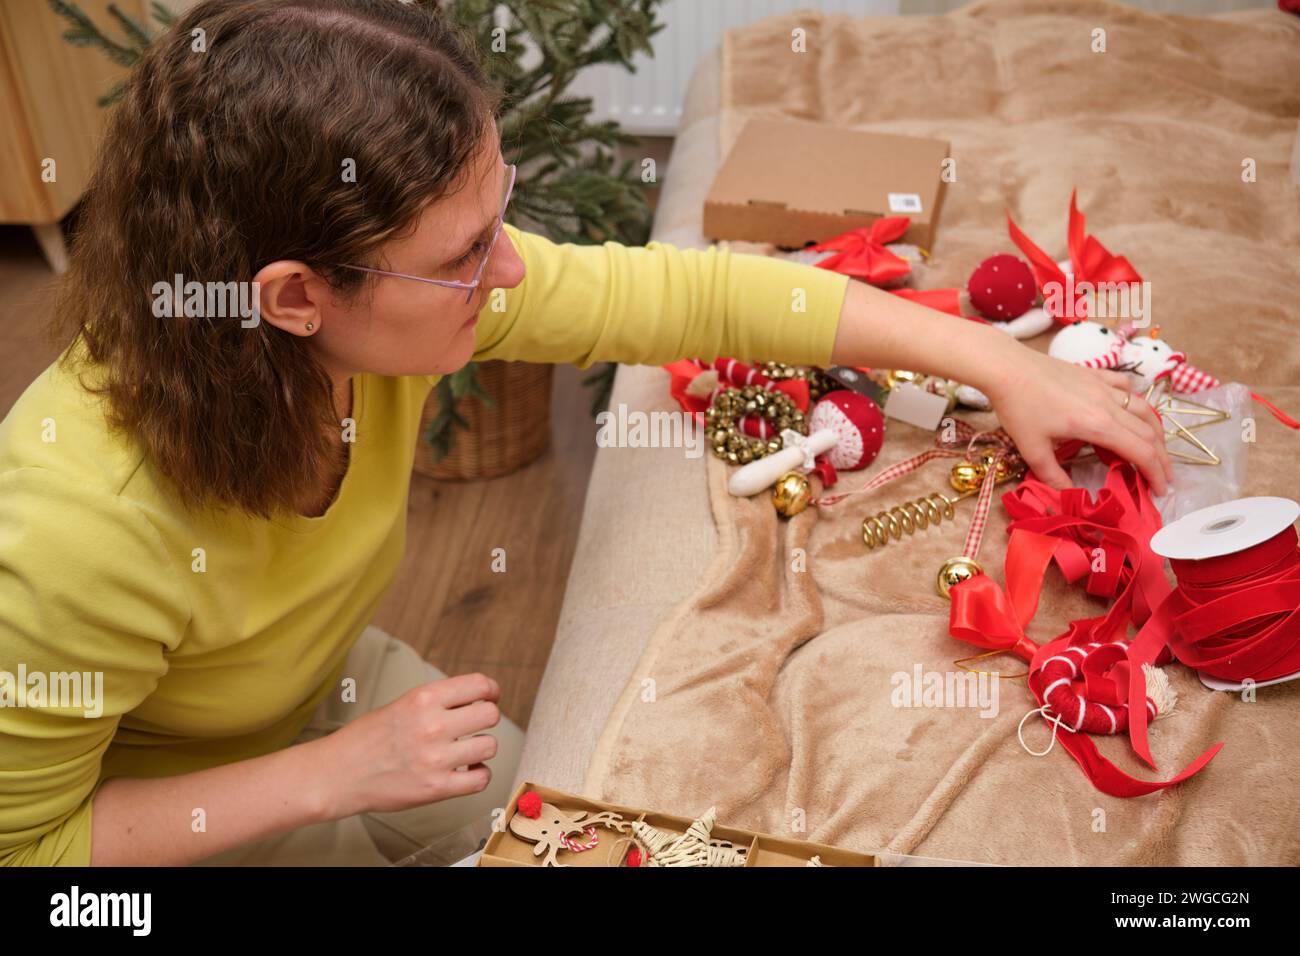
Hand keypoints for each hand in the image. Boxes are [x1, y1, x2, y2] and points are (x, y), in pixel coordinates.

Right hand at [320, 672, 502, 817]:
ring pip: (490, 746)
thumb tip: (476, 696)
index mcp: (423, 698)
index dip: (491, 691)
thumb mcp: (402, 704)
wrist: (338, 774)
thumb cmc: (367, 739)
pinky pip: (481, 779)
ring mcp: (436, 759)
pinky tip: (467, 771)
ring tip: (466, 751)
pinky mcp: (436, 788)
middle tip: (476, 725)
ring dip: (481, 748)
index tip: (490, 696)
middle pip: (491, 714)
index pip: (480, 684)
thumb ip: (438, 700)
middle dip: (486, 718)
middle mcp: (432, 725)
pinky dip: (479, 775)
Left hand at [985, 347, 1173, 495]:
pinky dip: (1137, 404)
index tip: (1160, 491)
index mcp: (1099, 426)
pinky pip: (1127, 388)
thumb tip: (1068, 498)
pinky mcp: (1095, 374)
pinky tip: (1131, 411)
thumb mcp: (1032, 450)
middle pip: (1150, 433)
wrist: (1007, 368)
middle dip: (1162, 459)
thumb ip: (1053, 477)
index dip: (1155, 474)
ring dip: (1156, 432)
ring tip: (1157, 449)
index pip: (1142, 453)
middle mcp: (1110, 405)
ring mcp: (1104, 386)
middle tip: (1163, 478)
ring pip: (1144, 409)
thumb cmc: (1018, 408)